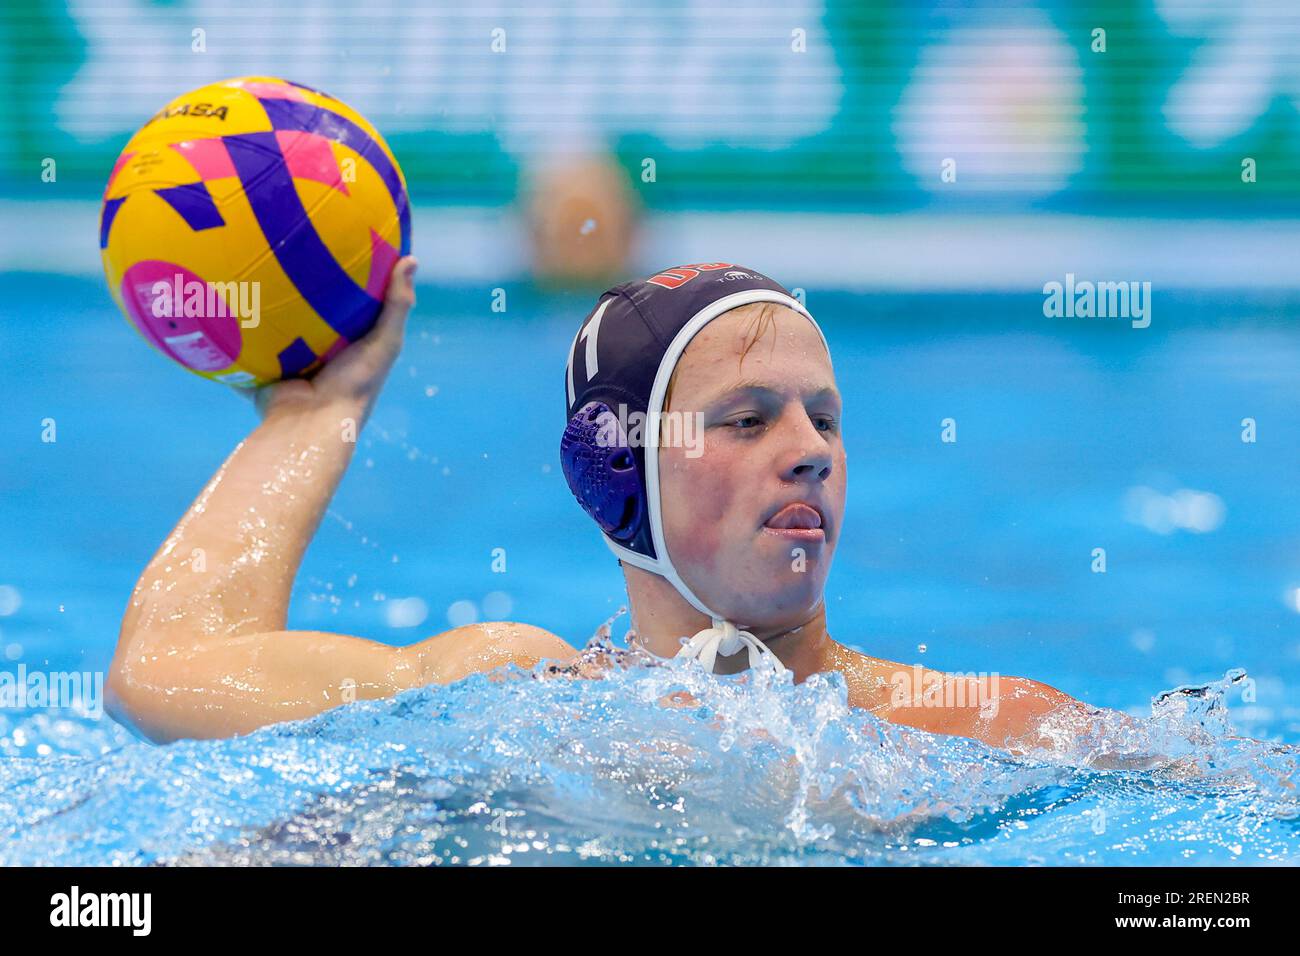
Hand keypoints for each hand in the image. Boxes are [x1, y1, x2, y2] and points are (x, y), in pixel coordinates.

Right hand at [235, 256, 418, 421]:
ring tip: (250, 261)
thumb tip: (411, 258)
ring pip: (274, 324)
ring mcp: (288, 360)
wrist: (309, 421)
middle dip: (299, 284)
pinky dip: (234, 326)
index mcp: (350, 345)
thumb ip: (396, 305)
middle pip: (310, 310)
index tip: (338, 238)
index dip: (347, 276)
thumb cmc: (355, 383)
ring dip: (264, 303)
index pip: (350, 303)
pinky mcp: (261, 367)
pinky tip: (220, 294)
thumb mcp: (384, 342)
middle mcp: (320, 351)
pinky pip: (244, 342)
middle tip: (287, 241)